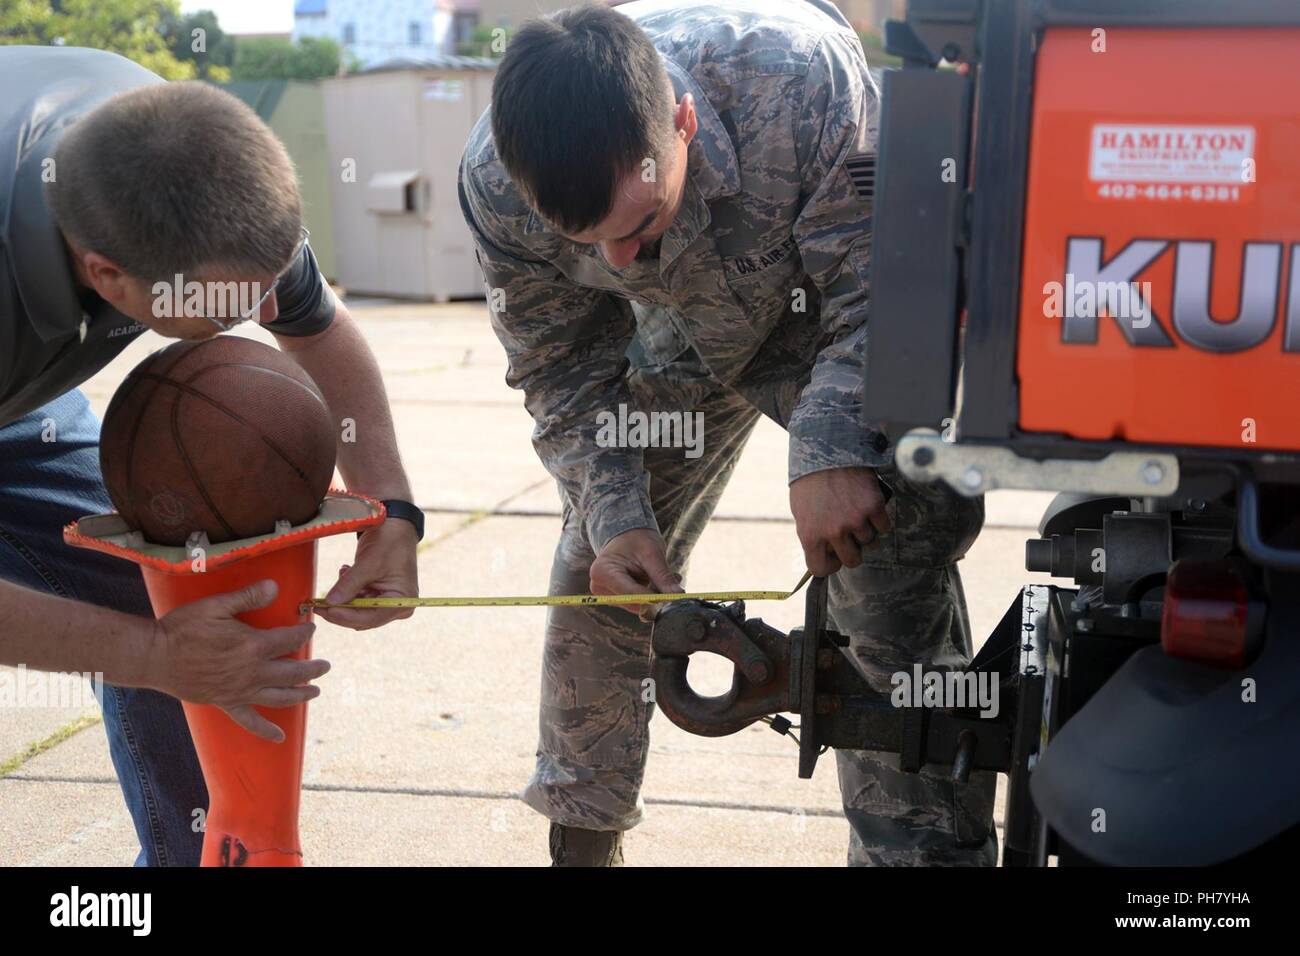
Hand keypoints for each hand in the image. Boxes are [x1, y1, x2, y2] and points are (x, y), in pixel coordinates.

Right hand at [152, 580, 326, 741]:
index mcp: (252, 645)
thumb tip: (275, 587)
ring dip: (301, 694)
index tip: (310, 629)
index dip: (304, 633)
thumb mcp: (215, 605)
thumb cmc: (183, 628)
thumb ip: (247, 596)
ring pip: (280, 696)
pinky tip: (279, 737)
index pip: (290, 639)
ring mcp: (240, 690)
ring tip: (315, 692)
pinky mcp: (226, 702)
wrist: (154, 656)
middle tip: (326, 666)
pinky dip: (265, 730)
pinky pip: (249, 720)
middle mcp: (251, 671)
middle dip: (313, 668)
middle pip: (293, 671)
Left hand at [316, 517, 419, 629]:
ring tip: (341, 575)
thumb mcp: (369, 563)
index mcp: (402, 602)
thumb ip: (349, 584)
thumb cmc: (390, 542)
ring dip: (343, 599)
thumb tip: (330, 602)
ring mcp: (388, 602)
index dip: (346, 616)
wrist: (395, 527)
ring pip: (357, 611)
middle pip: (363, 618)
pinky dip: (347, 591)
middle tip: (318, 604)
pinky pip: (358, 601)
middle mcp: (397, 606)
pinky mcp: (378, 596)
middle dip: (340, 610)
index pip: (371, 618)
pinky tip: (346, 572)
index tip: (326, 609)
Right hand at [589, 528, 682, 615]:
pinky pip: (638, 604)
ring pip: (639, 605)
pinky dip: (651, 595)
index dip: (653, 598)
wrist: (626, 535)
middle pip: (634, 603)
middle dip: (657, 595)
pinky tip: (657, 581)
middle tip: (676, 579)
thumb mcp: (652, 554)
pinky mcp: (615, 599)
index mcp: (602, 572)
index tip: (674, 598)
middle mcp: (599, 587)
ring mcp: (606, 595)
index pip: (630, 594)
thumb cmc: (636, 539)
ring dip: (656, 595)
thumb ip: (663, 576)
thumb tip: (678, 595)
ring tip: (666, 576)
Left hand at [789, 467, 891, 575]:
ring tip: (858, 515)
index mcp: (810, 534)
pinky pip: (884, 527)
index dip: (830, 564)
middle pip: (853, 560)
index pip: (821, 569)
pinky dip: (880, 520)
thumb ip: (814, 534)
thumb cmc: (810, 480)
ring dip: (867, 532)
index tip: (834, 556)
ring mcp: (855, 519)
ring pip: (871, 543)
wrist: (825, 448)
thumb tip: (825, 553)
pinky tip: (871, 509)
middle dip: (853, 552)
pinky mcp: (873, 506)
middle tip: (852, 538)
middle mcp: (833, 531)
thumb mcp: (802, 511)